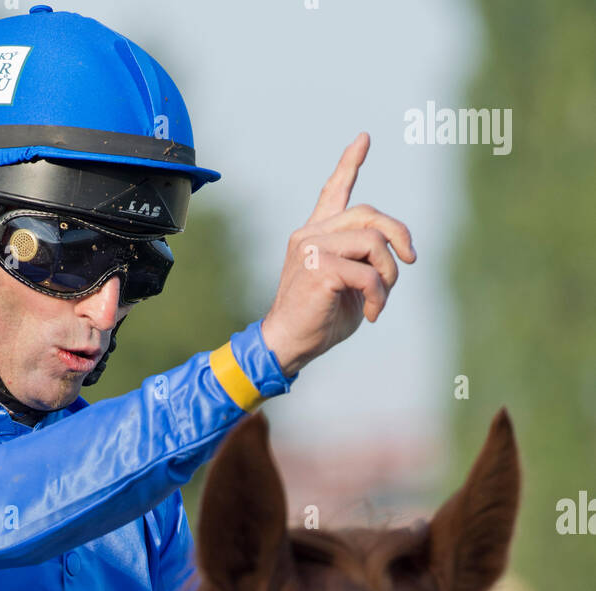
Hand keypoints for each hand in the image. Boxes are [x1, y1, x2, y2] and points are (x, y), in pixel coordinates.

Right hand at [261, 133, 415, 376]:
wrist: (286, 345)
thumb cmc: (318, 323)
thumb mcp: (350, 288)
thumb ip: (367, 264)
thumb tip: (400, 256)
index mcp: (315, 236)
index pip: (333, 192)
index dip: (349, 164)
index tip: (364, 139)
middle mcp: (311, 235)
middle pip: (369, 215)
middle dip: (399, 236)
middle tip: (410, 261)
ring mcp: (312, 247)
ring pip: (373, 242)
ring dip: (388, 274)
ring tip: (380, 301)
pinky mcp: (318, 267)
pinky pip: (367, 273)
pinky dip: (378, 295)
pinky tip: (371, 314)